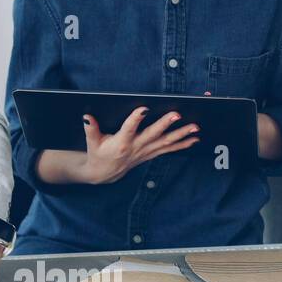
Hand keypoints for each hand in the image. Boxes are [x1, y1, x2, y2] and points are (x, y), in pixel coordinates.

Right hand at [79, 106, 199, 183]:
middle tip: (177, 114)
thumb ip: (90, 128)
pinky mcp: (150, 154)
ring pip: (166, 142)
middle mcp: (136, 148)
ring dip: (181, 135)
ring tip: (194, 127)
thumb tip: (86, 116)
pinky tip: (194, 139)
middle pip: (153, 134)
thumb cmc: (98, 154)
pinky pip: (169, 150)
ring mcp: (145, 152)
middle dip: (166, 124)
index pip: (129, 128)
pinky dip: (182, 145)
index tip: (144, 108)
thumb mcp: (91, 142)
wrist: (103, 173)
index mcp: (121, 143)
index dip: (136, 118)